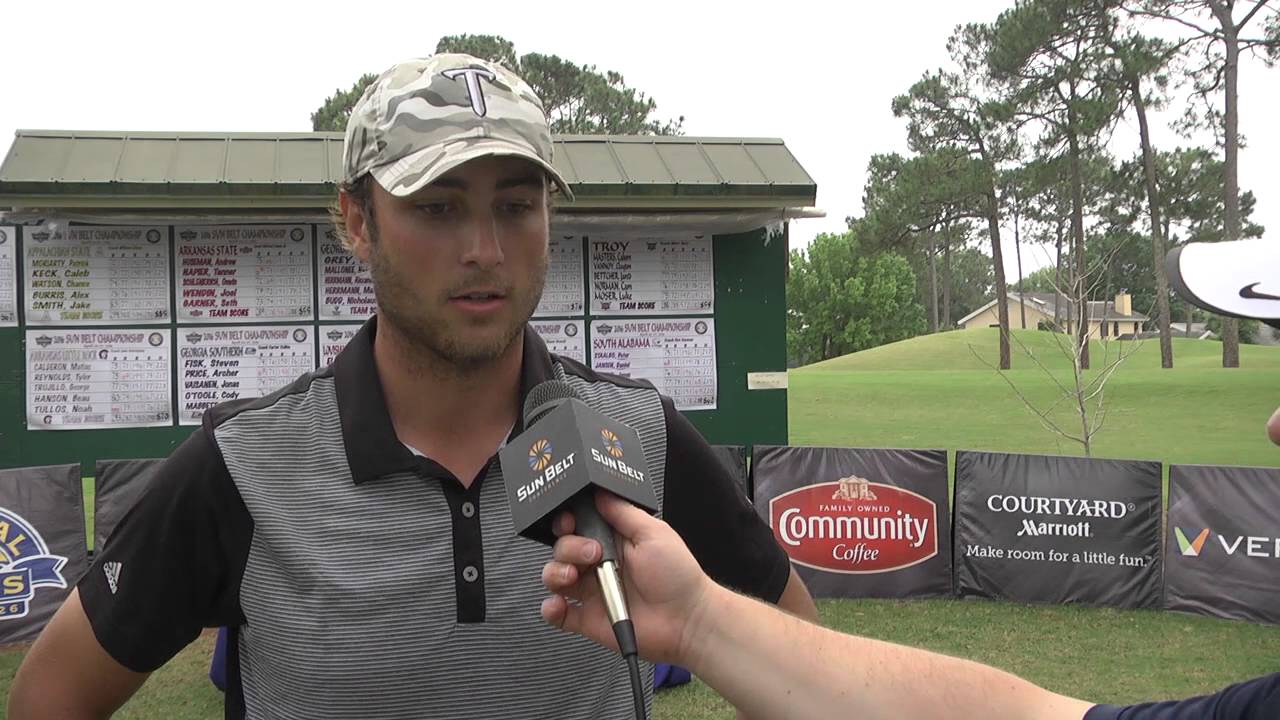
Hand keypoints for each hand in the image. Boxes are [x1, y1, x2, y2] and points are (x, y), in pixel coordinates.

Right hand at [540, 491, 714, 665]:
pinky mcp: (587, 618)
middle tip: (593, 553)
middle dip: (569, 546)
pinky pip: (557, 613)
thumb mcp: (653, 532)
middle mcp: (598, 563)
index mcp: (613, 540)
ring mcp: (591, 591)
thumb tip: (600, 493)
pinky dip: (550, 607)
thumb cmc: (677, 575)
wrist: (686, 619)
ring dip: (555, 572)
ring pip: (554, 576)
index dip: (568, 521)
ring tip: (573, 577)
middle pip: (562, 547)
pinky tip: (560, 603)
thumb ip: (623, 512)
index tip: (570, 521)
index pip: (578, 524)